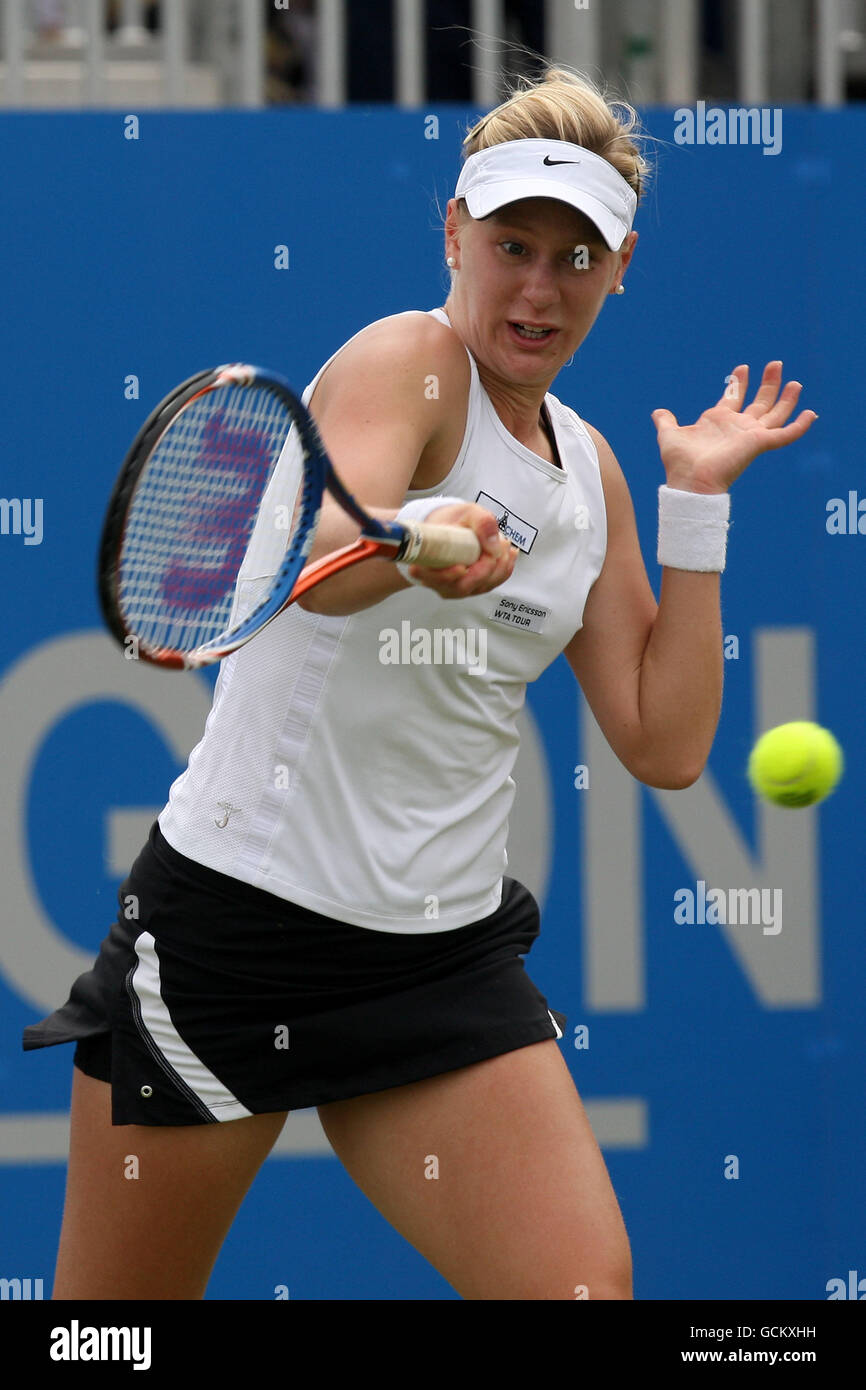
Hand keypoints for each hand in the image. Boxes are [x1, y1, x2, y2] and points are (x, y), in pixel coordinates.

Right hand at [403, 502, 516, 597]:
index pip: (434, 579)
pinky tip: (509, 554)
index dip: (447, 576)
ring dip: (498, 568)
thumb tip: (494, 547)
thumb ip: (482, 522)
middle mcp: (438, 581)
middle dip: (484, 569)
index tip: (462, 566)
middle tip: (498, 545)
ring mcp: (456, 587)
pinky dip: (503, 570)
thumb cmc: (454, 520)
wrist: (453, 525)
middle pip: (462, 586)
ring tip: (505, 545)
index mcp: (426, 563)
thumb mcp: (468, 512)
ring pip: (478, 587)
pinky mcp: (471, 587)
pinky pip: (489, 584)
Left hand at [651, 362, 817, 493]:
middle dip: (768, 383)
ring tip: (794, 382)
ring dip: (785, 399)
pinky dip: (799, 426)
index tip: (742, 368)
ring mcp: (750, 435)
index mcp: (718, 422)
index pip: (733, 398)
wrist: (689, 480)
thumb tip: (658, 413)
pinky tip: (811, 414)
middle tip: (776, 364)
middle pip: (759, 402)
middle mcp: (737, 427)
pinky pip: (785, 435)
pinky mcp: (759, 443)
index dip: (738, 383)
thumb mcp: (669, 435)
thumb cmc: (679, 462)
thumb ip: (666, 422)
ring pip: (774, 414)